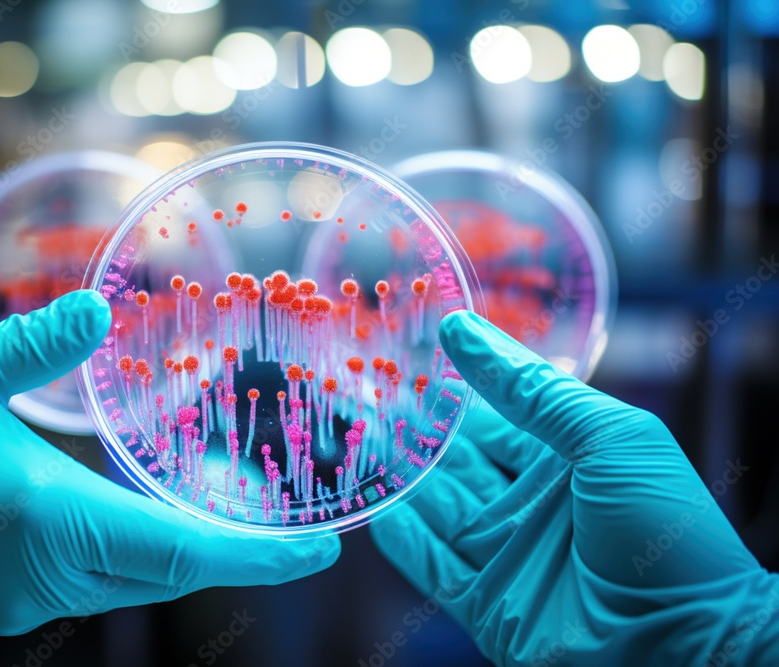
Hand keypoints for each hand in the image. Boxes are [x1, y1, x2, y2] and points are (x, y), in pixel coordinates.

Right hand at [0, 290, 338, 634]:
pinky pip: (100, 584)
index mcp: (51, 517)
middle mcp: (52, 572)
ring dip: (193, 557)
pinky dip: (143, 559)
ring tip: (246, 527)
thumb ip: (40, 342)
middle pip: (172, 573)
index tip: (320, 551)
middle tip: (305, 538)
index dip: (258, 555)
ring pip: (138, 583)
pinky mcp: (9, 604)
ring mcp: (30, 598)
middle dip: (243, 558)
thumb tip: (102, 311)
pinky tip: (156, 530)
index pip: (181, 550)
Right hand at [370, 310, 778, 665]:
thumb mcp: (605, 436)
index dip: (455, 394)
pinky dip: (405, 542)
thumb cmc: (663, 529)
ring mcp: (509, 556)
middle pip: (460, 465)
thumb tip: (462, 328)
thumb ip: (529, 387)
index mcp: (566, 462)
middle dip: (419, 436)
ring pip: (440, 511)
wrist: (684, 644)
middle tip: (366, 402)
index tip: (409, 362)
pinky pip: (433, 568)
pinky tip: (378, 510)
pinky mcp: (488, 604)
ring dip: (404, 481)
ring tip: (360, 446)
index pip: (497, 419)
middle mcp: (533, 506)